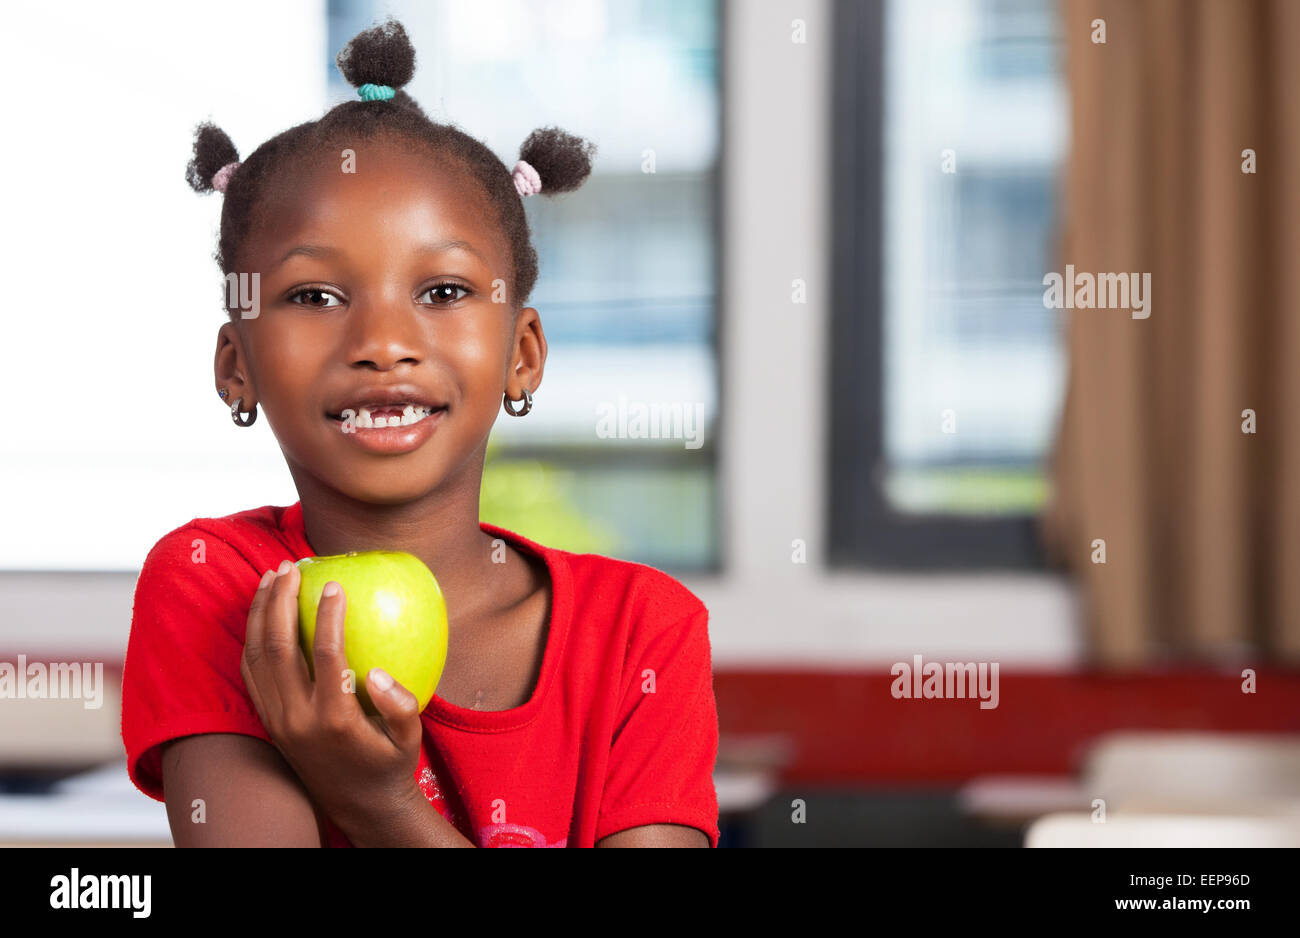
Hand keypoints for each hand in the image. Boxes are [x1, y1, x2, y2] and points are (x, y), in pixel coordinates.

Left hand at [240, 560, 425, 833]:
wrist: (358, 807)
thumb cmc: (390, 766)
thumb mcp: (410, 740)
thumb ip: (401, 706)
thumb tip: (380, 672)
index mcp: (334, 719)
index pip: (325, 655)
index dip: (328, 615)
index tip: (334, 584)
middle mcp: (297, 719)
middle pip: (278, 648)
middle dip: (281, 601)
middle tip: (292, 567)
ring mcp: (277, 721)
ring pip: (257, 657)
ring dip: (260, 613)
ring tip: (271, 578)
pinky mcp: (269, 722)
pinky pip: (251, 674)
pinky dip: (252, 638)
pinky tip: (262, 613)